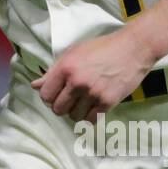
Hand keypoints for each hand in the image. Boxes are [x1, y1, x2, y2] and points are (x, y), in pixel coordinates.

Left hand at [31, 27, 158, 121]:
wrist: (132, 49)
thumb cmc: (102, 48)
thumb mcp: (73, 53)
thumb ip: (53, 71)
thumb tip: (35, 86)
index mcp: (66, 68)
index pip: (45, 95)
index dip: (49, 96)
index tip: (56, 93)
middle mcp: (77, 82)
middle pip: (58, 109)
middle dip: (61, 106)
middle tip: (70, 99)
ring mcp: (93, 94)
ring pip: (73, 117)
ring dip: (76, 112)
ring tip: (83, 101)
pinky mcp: (108, 102)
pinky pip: (90, 120)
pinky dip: (89, 116)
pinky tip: (93, 107)